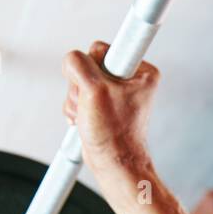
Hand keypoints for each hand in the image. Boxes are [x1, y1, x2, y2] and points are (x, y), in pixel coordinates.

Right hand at [61, 40, 160, 189]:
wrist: (113, 164)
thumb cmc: (113, 134)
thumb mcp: (94, 91)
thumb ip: (79, 64)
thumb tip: (72, 58)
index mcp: (140, 71)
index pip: (100, 49)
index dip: (91, 68)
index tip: (98, 88)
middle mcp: (130, 78)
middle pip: (87, 64)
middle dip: (80, 86)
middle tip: (90, 106)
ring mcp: (115, 90)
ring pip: (80, 80)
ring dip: (76, 99)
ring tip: (88, 116)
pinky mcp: (102, 102)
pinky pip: (78, 93)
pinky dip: (75, 107)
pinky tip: (82, 120)